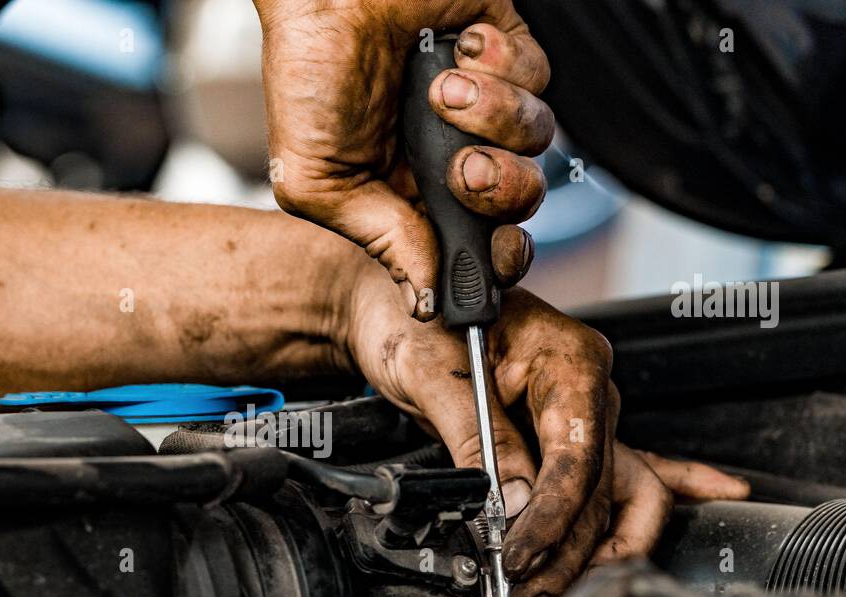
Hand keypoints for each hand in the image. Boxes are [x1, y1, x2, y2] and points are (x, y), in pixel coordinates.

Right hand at [254, 0, 552, 315]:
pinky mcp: (506, 52)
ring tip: (442, 92)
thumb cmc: (307, 73)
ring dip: (494, 120)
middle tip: (463, 172)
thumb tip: (424, 301)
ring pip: (537, 144)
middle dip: (500, 195)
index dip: (493, 263)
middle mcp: (452, 156)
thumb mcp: (317, 183)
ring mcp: (484, 106)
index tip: (489, 258)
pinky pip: (538, 78)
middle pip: (519, 205)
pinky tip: (459, 47)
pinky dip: (502, 66)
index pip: (474, 251)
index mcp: (409, 199)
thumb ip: (378, 241)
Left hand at [343, 265, 750, 596]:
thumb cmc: (415, 322)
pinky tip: (716, 492)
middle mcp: (589, 388)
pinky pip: (623, 472)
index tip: (520, 557)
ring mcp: (584, 414)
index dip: (552, 516)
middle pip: (603, 489)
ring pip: (615, 495)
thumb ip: (478, 436)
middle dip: (571, 554)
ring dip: (590, 555)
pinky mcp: (565, 436)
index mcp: (568, 360)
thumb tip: (512, 502)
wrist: (396, 306)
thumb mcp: (435, 373)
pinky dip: (661, 494)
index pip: (578, 456)